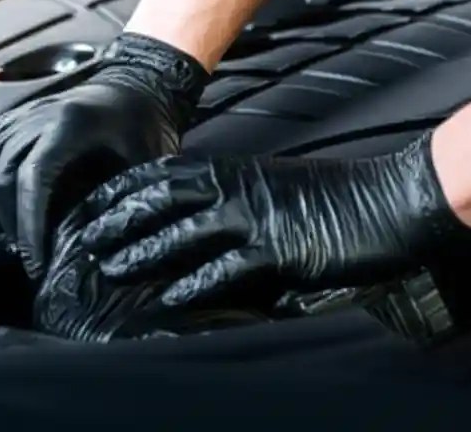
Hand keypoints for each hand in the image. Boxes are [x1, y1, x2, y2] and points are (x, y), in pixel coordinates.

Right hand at [0, 32, 207, 277]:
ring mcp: (23, 113)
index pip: (35, 177)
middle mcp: (39, 115)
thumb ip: (126, 193)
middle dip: (10, 221)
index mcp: (72, 124)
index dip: (30, 221)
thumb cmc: (145, 122)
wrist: (137, 82)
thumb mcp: (146, 157)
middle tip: (29, 256)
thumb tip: (111, 242)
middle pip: (3, 173)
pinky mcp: (15, 115)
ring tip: (12, 236)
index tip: (36, 260)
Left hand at [80, 134, 470, 306]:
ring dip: (143, 250)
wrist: (392, 199)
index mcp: (235, 171)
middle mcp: (238, 189)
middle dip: (116, 217)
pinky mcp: (281, 251)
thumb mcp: (278, 188)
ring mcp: (257, 219)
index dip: (121, 189)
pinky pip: (229, 269)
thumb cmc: (338, 197)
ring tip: (109, 267)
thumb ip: (239, 199)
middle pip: (161, 197)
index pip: (163, 173)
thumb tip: (204, 221)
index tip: (87, 204)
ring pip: (184, 231)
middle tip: (78, 237)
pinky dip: (196, 284)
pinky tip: (171, 300)